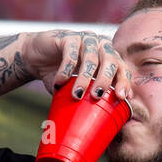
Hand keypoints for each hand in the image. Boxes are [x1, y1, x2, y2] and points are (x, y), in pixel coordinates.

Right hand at [20, 30, 135, 102]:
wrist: (36, 60)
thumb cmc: (63, 78)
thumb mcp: (79, 89)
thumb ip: (92, 98)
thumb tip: (103, 124)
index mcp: (109, 58)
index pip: (122, 68)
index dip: (124, 81)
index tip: (122, 97)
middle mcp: (101, 46)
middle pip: (110, 61)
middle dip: (105, 80)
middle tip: (97, 96)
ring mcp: (86, 39)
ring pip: (91, 58)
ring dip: (84, 78)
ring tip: (77, 95)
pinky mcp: (68, 37)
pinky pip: (70, 54)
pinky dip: (65, 70)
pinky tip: (59, 83)